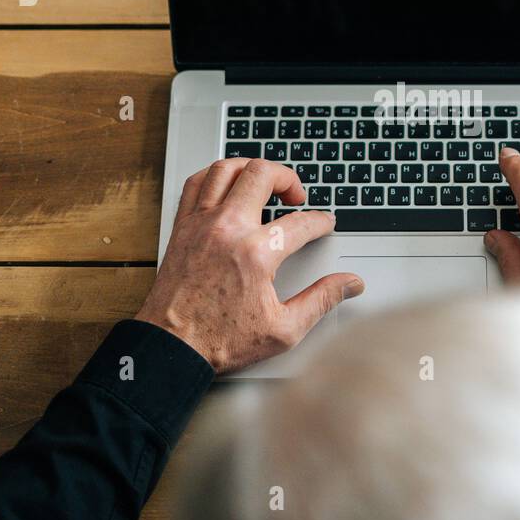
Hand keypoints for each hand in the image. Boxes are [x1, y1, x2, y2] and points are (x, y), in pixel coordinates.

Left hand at [136, 158, 364, 372]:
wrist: (170, 350)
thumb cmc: (219, 341)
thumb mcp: (284, 329)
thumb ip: (322, 300)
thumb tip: (349, 284)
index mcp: (256, 254)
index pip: (300, 223)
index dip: (320, 221)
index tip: (324, 224)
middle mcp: (227, 230)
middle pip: (263, 174)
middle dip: (288, 178)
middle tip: (296, 196)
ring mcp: (201, 224)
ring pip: (227, 169)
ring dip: (251, 169)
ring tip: (264, 182)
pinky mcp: (181, 228)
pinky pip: (196, 183)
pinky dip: (215, 176)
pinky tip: (226, 186)